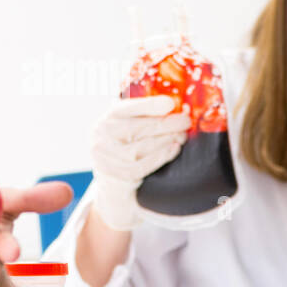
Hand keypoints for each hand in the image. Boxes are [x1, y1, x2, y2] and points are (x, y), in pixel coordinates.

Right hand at [90, 95, 190, 230]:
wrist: (113, 183)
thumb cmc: (128, 148)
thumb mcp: (131, 127)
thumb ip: (147, 117)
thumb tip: (176, 108)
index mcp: (108, 116)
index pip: (129, 107)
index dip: (150, 105)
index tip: (170, 103)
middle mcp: (101, 133)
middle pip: (137, 128)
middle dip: (165, 124)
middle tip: (185, 122)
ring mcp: (104, 155)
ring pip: (139, 148)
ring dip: (165, 141)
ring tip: (181, 137)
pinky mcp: (112, 173)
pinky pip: (139, 167)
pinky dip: (159, 158)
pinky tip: (173, 150)